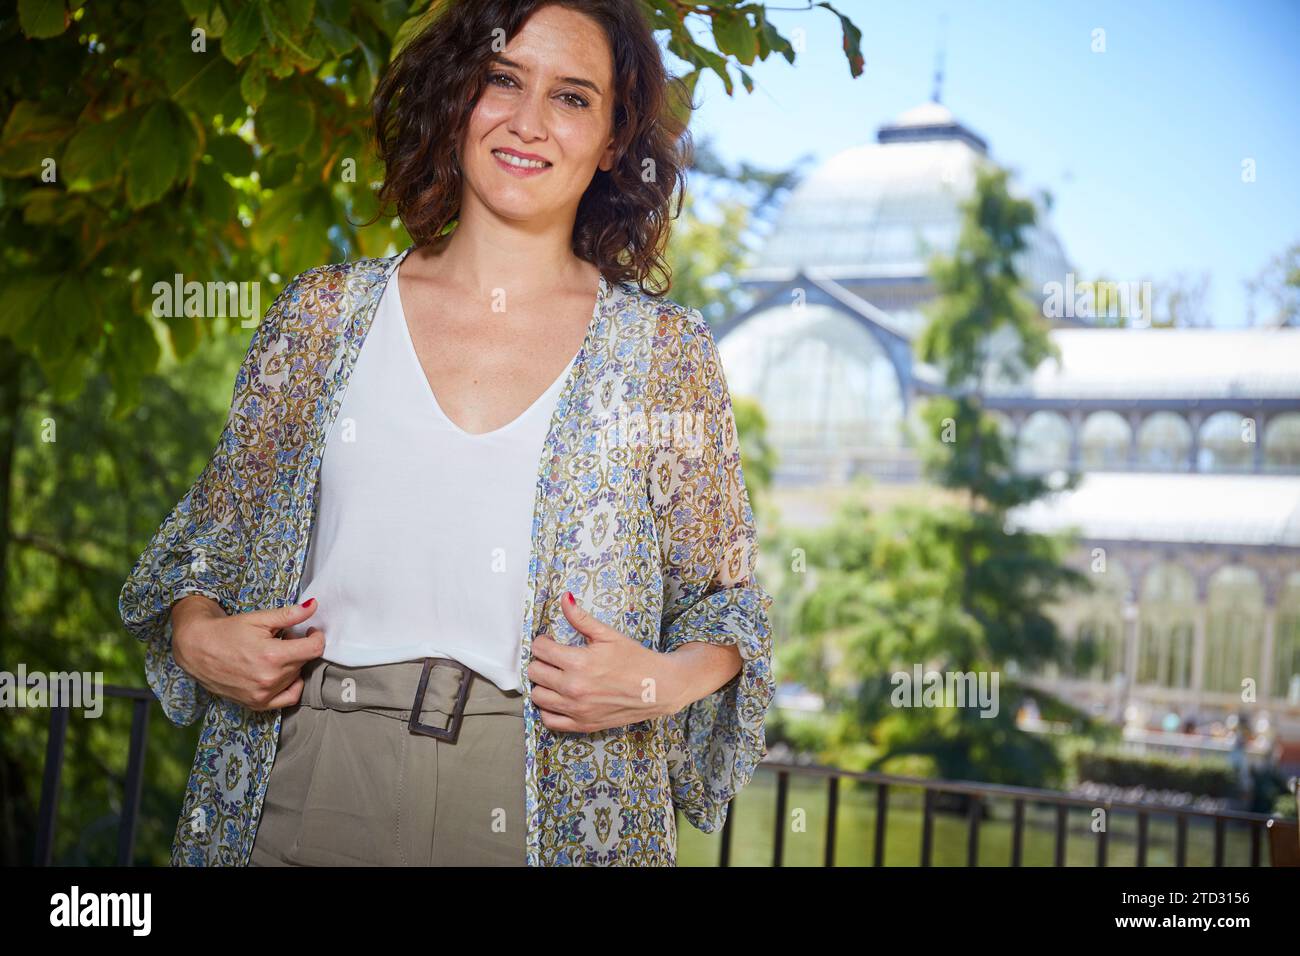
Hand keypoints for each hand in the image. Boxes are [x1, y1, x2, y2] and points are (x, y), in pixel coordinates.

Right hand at [171, 596, 325, 710]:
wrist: (197, 649)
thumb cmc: (227, 631)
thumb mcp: (259, 619)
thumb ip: (290, 615)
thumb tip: (313, 606)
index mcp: (273, 656)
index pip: (314, 649)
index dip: (317, 637)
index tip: (310, 631)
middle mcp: (270, 679)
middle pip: (303, 662)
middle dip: (298, 647)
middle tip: (282, 638)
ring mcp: (263, 695)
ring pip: (295, 677)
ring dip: (292, 665)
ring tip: (273, 653)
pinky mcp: (256, 703)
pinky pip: (287, 699)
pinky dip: (290, 686)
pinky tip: (280, 673)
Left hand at [527, 592, 681, 732]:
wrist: (658, 688)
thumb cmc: (635, 659)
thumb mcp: (608, 635)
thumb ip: (581, 618)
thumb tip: (564, 598)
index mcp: (579, 663)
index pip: (539, 649)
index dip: (543, 642)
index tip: (551, 642)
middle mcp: (574, 688)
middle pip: (534, 672)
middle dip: (541, 661)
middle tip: (554, 658)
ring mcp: (577, 710)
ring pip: (537, 696)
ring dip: (543, 684)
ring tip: (556, 677)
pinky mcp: (583, 725)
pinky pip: (549, 720)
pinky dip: (549, 709)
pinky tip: (559, 698)